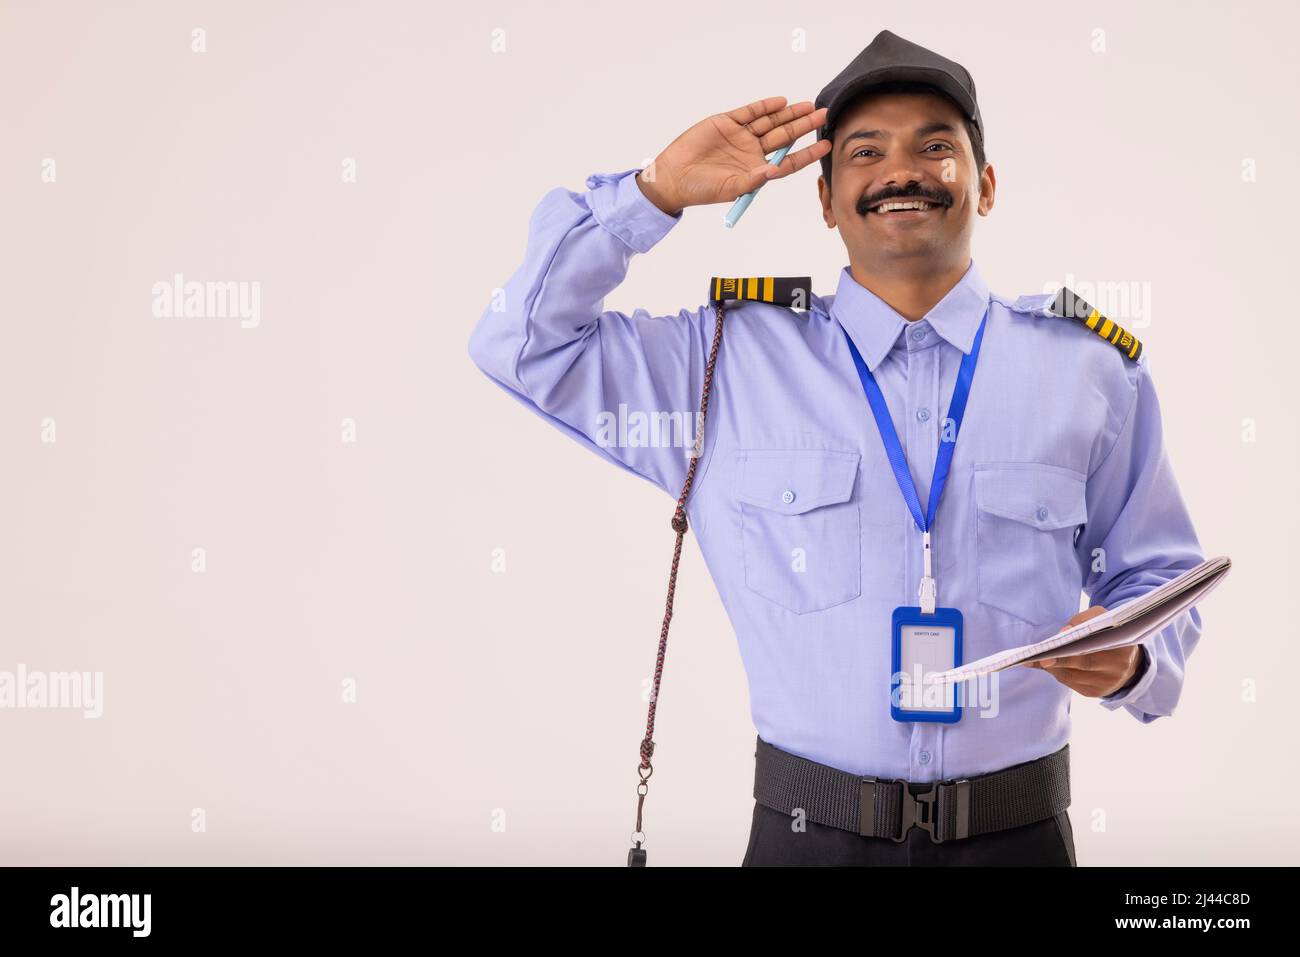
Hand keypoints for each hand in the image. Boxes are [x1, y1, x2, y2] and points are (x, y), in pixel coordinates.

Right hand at [636, 97, 831, 215]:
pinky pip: (749, 112)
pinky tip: (781, 102)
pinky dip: (764, 107)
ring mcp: (740, 136)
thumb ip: (754, 179)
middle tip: (823, 115)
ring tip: (808, 106)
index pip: (789, 161)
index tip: (826, 145)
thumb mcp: (731, 188)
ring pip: (770, 122)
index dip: (808, 153)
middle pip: (784, 137)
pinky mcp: (726, 123)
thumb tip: (774, 170)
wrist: (674, 177)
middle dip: (803, 126)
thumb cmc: (702, 189)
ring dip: (788, 114)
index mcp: (757, 170)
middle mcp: (752, 151)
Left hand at [1022, 605, 1143, 696]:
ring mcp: (1107, 683)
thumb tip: (1063, 632)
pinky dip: (1058, 674)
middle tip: (1038, 657)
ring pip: (1074, 676)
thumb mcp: (1102, 618)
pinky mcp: (1096, 693)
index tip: (1057, 639)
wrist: (1127, 660)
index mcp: (1123, 646)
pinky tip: (1047, 666)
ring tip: (1035, 660)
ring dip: (1053, 668)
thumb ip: (1084, 619)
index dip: (1077, 642)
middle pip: (1084, 663)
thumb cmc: (1108, 633)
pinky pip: (1072, 684)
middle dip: (1059, 659)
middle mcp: (1118, 668)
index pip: (1097, 645)